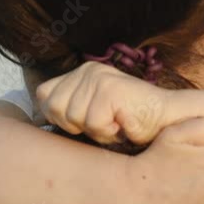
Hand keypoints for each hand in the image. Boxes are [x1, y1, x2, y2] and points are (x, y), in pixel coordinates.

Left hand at [35, 62, 172, 143]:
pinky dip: (108, 133)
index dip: (59, 117)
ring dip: (95, 131)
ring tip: (115, 122)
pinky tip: (123, 124)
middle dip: (77, 126)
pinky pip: (93, 124)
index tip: (86, 121)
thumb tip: (36, 117)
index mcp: (81, 72)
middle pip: (54, 109)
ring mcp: (98, 78)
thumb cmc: (129, 123)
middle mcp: (88, 70)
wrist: (167, 120)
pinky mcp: (109, 91)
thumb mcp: (91, 111)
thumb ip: (68, 108)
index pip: (44, 96)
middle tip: (104, 122)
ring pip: (72, 118)